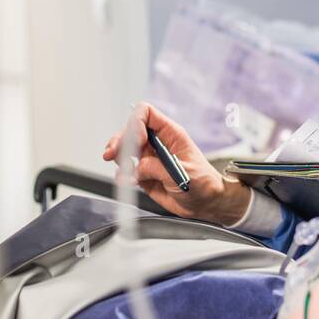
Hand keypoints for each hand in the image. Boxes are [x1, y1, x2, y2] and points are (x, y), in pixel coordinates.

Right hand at [102, 101, 249, 227]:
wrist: (205, 204)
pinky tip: (127, 181)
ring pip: (124, 149)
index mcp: (171, 134)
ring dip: (119, 158)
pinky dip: (122, 176)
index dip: (136, 123)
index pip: (146, 114)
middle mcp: (157, 143)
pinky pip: (126, 171)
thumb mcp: (184, 173)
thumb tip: (139, 167)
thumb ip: (158, 168)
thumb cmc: (203, 184)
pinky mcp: (144, 175)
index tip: (136, 141)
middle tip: (112, 154)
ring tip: (124, 171)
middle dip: (119, 140)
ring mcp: (149, 159)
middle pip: (130, 130)